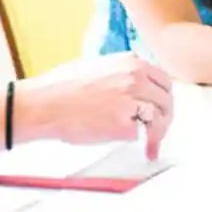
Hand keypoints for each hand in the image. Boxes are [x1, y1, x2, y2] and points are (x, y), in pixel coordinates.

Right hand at [20, 53, 173, 158]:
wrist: (44, 104)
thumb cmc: (61, 86)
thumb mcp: (98, 66)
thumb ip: (121, 72)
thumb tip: (133, 85)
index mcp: (130, 62)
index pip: (163, 79)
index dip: (162, 97)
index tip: (159, 109)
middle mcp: (136, 78)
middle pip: (166, 100)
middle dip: (165, 117)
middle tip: (159, 131)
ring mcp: (132, 100)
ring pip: (159, 118)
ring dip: (158, 134)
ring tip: (153, 146)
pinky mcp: (124, 124)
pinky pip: (140, 134)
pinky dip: (140, 142)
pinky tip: (139, 149)